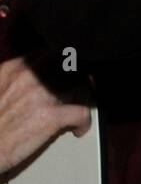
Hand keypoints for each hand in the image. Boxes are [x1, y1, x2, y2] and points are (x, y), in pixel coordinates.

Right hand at [0, 54, 91, 178]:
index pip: (50, 53)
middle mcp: (29, 76)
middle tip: (80, 89)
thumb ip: (15, 77)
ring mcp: (41, 95)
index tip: (66, 73)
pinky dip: (84, 122)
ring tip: (79, 108)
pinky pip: (82, 112)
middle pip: (69, 64)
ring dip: (84, 96)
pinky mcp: (50, 116)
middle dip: (79, 76)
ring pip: (80, 84)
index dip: (63, 64)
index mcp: (14, 67)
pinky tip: (77, 129)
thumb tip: (33, 72)